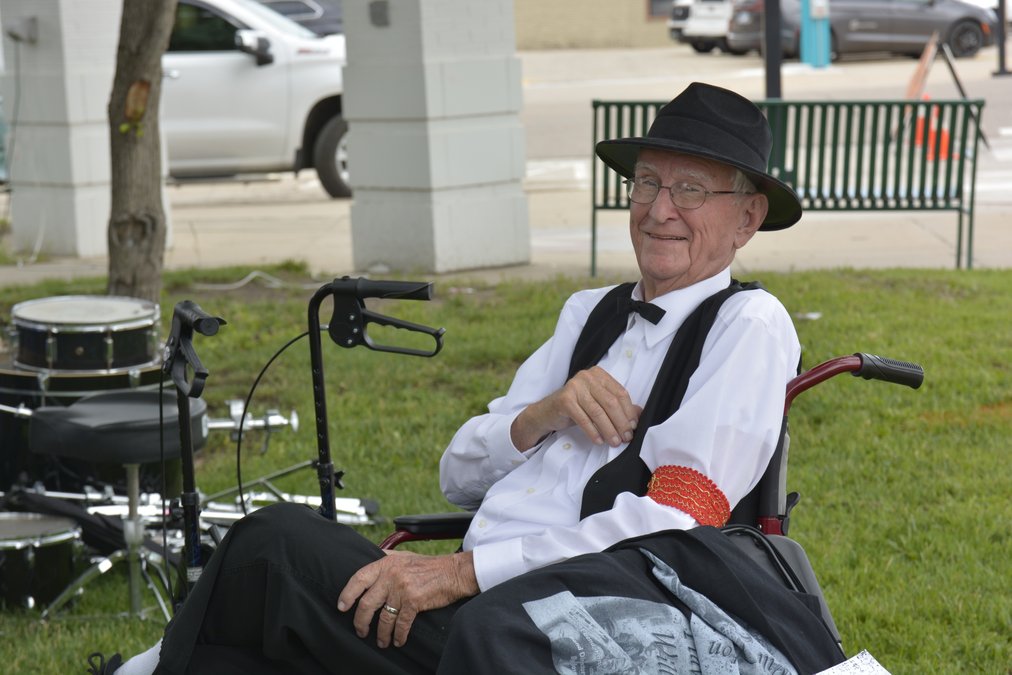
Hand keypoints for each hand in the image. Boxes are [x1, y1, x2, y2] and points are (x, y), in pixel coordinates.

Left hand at [337, 550, 478, 648]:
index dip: (347, 594)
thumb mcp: (404, 556)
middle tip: (360, 631)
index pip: (358, 579)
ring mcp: (401, 589)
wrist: (453, 572)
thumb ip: (386, 559)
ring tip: (381, 641)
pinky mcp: (414, 602)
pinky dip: (398, 636)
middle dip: (360, 622)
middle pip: (366, 603)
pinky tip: (398, 640)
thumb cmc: (428, 565)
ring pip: (383, 618)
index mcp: (385, 564)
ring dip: (381, 634)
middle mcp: (390, 576)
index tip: (342, 607)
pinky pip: (400, 624)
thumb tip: (369, 562)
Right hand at [511, 366, 640, 449]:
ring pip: (598, 412)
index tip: (633, 427)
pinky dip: (593, 432)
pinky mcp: (564, 399)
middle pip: (611, 402)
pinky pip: (584, 419)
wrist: (548, 412)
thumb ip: (618, 406)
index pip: (620, 393)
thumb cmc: (576, 407)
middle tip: (626, 438)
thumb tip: (640, 413)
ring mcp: (574, 386)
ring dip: (609, 430)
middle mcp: (587, 377)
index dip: (629, 412)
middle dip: (621, 423)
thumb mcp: (598, 404)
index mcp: (599, 375)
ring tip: (614, 442)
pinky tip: (599, 440)